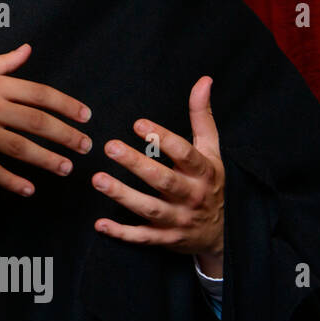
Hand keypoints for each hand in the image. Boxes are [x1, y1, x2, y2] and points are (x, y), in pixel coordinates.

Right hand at [0, 43, 91, 195]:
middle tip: (85, 146)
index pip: (38, 93)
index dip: (66, 105)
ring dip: (46, 159)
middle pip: (35, 122)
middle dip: (65, 135)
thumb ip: (3, 63)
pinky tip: (28, 189)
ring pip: (18, 147)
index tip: (85, 117)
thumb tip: (28, 50)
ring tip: (65, 168)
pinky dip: (11, 181)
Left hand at [92, 76, 225, 276]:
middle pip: (164, 181)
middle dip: (137, 164)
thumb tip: (204, 81)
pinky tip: (99, 224)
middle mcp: (192, 196)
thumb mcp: (212, 150)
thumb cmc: (210, 183)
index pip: (185, 153)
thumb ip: (202, 117)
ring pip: (150, 209)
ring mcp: (178, 220)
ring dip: (123, 195)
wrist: (222, 234)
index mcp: (204, 171)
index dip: (163, 138)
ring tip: (97, 179)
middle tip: (109, 146)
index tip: (138, 124)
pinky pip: (143, 238)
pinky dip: (122, 233)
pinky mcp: (166, 239)